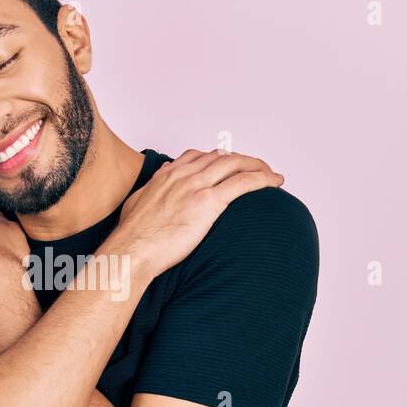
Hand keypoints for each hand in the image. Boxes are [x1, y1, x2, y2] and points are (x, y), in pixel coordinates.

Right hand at [109, 150, 282, 276]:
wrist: (132, 250)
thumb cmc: (133, 236)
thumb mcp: (137, 203)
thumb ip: (152, 189)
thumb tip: (159, 180)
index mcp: (167, 175)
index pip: (199, 156)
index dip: (218, 158)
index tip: (229, 165)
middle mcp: (183, 175)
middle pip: (221, 156)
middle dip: (243, 161)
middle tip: (256, 169)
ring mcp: (196, 186)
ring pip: (235, 163)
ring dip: (257, 166)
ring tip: (271, 175)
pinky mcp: (208, 202)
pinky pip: (243, 183)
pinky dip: (262, 179)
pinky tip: (274, 182)